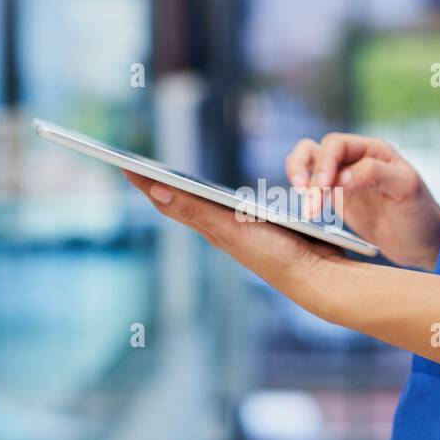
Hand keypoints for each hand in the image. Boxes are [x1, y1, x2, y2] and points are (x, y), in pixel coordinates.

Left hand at [121, 170, 346, 313]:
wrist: (317, 275)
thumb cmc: (276, 254)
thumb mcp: (232, 229)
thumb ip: (196, 210)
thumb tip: (156, 190)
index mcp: (209, 226)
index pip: (169, 200)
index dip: (145, 183)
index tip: (123, 164)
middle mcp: (218, 229)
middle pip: (181, 202)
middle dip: (158, 185)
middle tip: (137, 169)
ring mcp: (237, 230)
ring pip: (202, 207)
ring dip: (183, 192)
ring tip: (165, 181)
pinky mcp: (258, 228)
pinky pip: (227, 209)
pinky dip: (213, 199)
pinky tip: (217, 197)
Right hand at [286, 133, 439, 269]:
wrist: (423, 242)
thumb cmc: (420, 212)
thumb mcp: (406, 188)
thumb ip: (375, 173)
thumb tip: (341, 175)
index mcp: (373, 150)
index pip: (337, 144)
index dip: (325, 163)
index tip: (324, 187)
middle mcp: (355, 158)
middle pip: (317, 151)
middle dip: (309, 174)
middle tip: (309, 199)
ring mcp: (343, 178)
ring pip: (308, 163)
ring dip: (299, 177)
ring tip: (304, 201)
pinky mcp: (337, 198)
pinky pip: (311, 186)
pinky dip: (303, 192)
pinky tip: (308, 208)